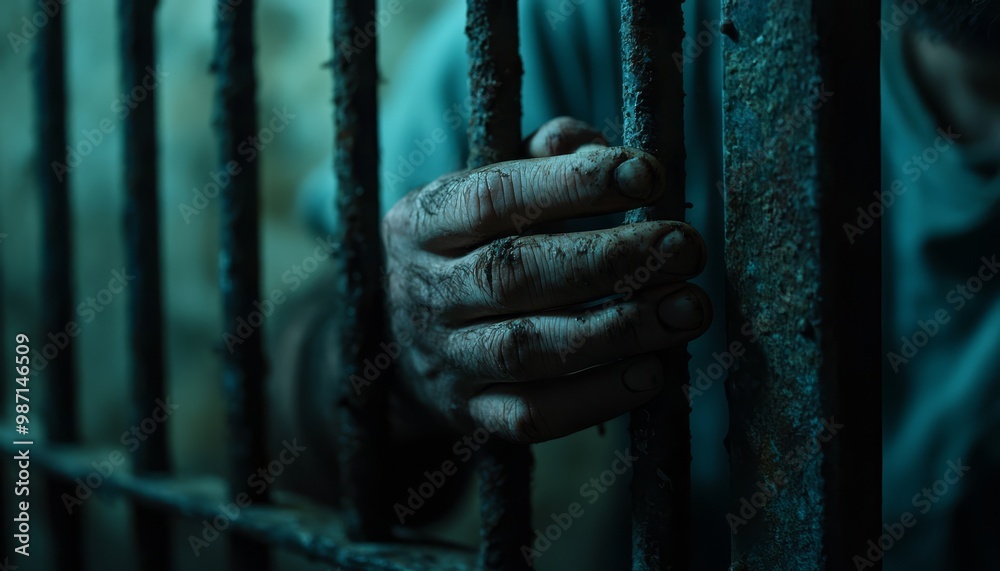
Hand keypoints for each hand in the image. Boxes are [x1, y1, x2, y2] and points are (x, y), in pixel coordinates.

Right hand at [383, 117, 710, 442]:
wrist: (404, 346)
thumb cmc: (469, 250)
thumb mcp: (480, 193)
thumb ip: (537, 159)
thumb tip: (590, 143)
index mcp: (421, 223)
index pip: (493, 196)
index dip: (572, 185)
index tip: (648, 175)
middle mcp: (424, 291)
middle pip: (515, 273)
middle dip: (609, 259)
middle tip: (684, 248)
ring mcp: (444, 359)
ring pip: (528, 349)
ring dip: (617, 330)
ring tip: (687, 309)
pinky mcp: (470, 413)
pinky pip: (531, 415)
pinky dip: (595, 398)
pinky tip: (652, 373)